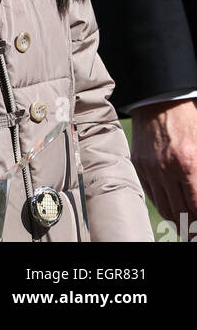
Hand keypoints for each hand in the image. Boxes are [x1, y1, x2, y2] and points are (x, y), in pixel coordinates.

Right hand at [131, 99, 196, 222]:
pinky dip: (162, 204)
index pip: (196, 207)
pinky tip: (171, 205)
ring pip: (164, 208)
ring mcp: (149, 167)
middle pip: (180, 213)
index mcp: (188, 163)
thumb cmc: (187, 118)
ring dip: (177, 220)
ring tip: (185, 224)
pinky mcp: (138, 164)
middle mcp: (166, 168)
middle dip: (191, 226)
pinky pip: (151, 194)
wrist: (159, 98)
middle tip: (195, 230)